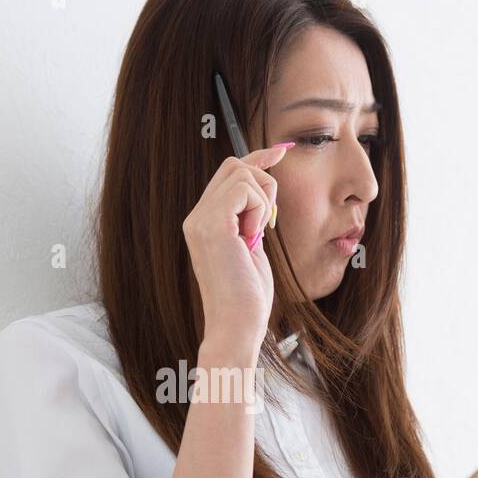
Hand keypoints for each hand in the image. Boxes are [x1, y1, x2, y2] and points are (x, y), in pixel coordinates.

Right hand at [181, 143, 291, 352]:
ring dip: (263, 201)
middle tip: (270, 222)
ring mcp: (200, 220)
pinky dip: (260, 208)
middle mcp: (196, 218)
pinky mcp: (212, 225)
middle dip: (263, 182)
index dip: (257, 158)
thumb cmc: (248, 297)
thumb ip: (251, 218)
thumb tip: (264, 188)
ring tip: (258, 236)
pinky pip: (245, 190)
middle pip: (234, 165)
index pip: (228, 174)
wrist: (236, 326)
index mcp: (203, 222)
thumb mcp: (252, 247)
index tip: (281, 151)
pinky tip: (254, 236)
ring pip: (242, 174)